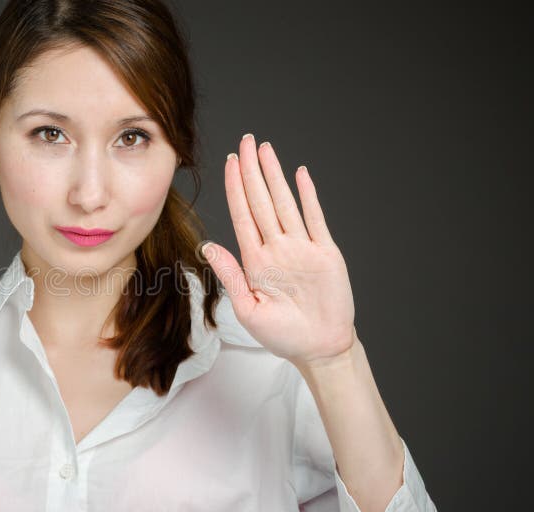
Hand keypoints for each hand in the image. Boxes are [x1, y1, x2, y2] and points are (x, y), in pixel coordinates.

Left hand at [202, 134, 354, 367]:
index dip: (235, 187)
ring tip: (266, 150)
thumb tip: (208, 247)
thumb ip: (230, 276)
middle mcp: (277, 248)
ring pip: (285, 203)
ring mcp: (302, 247)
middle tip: (246, 141)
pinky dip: (308, 195)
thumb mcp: (249, 309)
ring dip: (275, 176)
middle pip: (261, 201)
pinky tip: (300, 175)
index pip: (242, 215)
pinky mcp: (325, 252)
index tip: (229, 163)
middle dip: (252, 171)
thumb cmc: (284, 335)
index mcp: (256, 261)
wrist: (320, 347)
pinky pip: (315, 217)